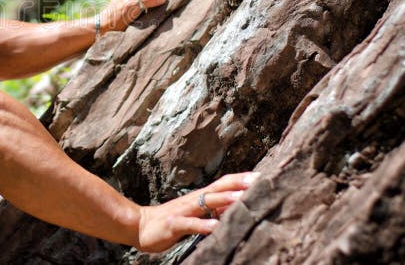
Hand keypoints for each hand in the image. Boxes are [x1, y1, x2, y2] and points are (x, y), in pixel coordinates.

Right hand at [135, 172, 259, 252]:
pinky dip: (203, 225)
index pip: (224, 184)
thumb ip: (214, 210)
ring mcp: (183, 211)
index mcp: (200, 198)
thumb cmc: (171, 221)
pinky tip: (215, 227)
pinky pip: (191, 224)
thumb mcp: (196, 215)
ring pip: (206, 202)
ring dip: (224, 200)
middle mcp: (193, 200)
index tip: (263, 177)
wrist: (141, 225)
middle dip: (239, 183)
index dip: (242, 179)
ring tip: (242, 198)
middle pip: (219, 187)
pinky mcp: (174, 224)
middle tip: (260, 180)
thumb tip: (237, 207)